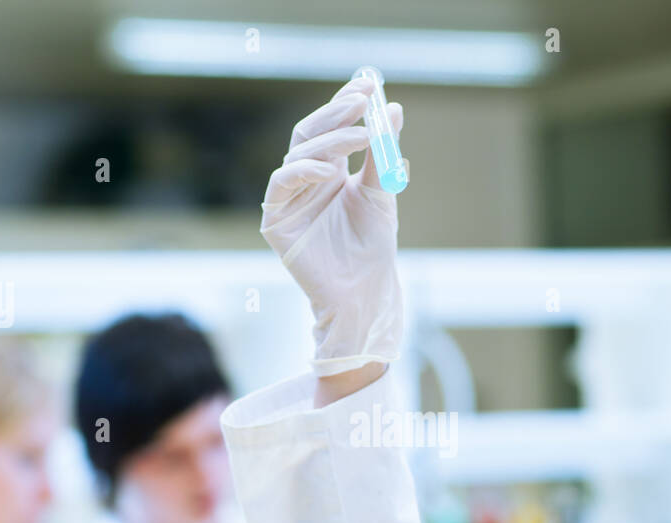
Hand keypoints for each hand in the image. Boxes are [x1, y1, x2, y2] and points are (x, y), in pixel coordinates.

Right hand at [260, 74, 405, 376]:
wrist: (364, 290)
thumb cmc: (372, 247)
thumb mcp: (381, 194)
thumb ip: (382, 155)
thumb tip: (394, 109)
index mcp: (329, 172)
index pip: (331, 127)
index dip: (345, 104)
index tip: (368, 85)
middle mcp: (306, 181)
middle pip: (310, 133)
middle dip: (336, 113)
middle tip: (362, 98)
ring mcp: (288, 199)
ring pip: (298, 154)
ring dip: (330, 140)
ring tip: (361, 135)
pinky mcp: (275, 221)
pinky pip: (281, 184)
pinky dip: (303, 170)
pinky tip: (328, 169)